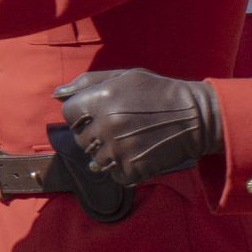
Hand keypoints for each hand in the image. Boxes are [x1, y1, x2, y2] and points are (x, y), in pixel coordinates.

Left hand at [54, 69, 221, 185]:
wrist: (195, 117)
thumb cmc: (158, 92)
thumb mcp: (125, 76)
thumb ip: (87, 83)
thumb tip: (57, 94)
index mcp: (101, 99)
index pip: (68, 113)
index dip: (80, 114)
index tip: (97, 113)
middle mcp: (106, 126)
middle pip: (80, 139)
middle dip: (94, 134)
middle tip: (119, 127)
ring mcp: (118, 150)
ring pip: (95, 160)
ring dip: (107, 154)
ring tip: (129, 141)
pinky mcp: (131, 170)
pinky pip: (113, 174)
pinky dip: (123, 168)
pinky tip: (137, 153)